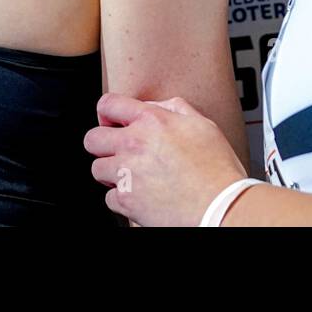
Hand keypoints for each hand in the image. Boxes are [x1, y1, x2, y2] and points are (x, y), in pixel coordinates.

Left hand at [86, 92, 247, 226]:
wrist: (220, 207)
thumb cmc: (217, 170)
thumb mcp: (203, 125)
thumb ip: (176, 109)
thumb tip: (158, 107)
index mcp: (152, 121)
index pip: (109, 104)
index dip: (108, 112)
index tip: (112, 120)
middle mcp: (134, 144)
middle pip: (92, 138)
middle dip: (102, 143)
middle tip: (118, 150)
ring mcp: (127, 173)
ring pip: (96, 168)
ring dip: (111, 172)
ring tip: (132, 175)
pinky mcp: (125, 200)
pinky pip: (109, 198)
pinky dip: (122, 198)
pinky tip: (140, 195)